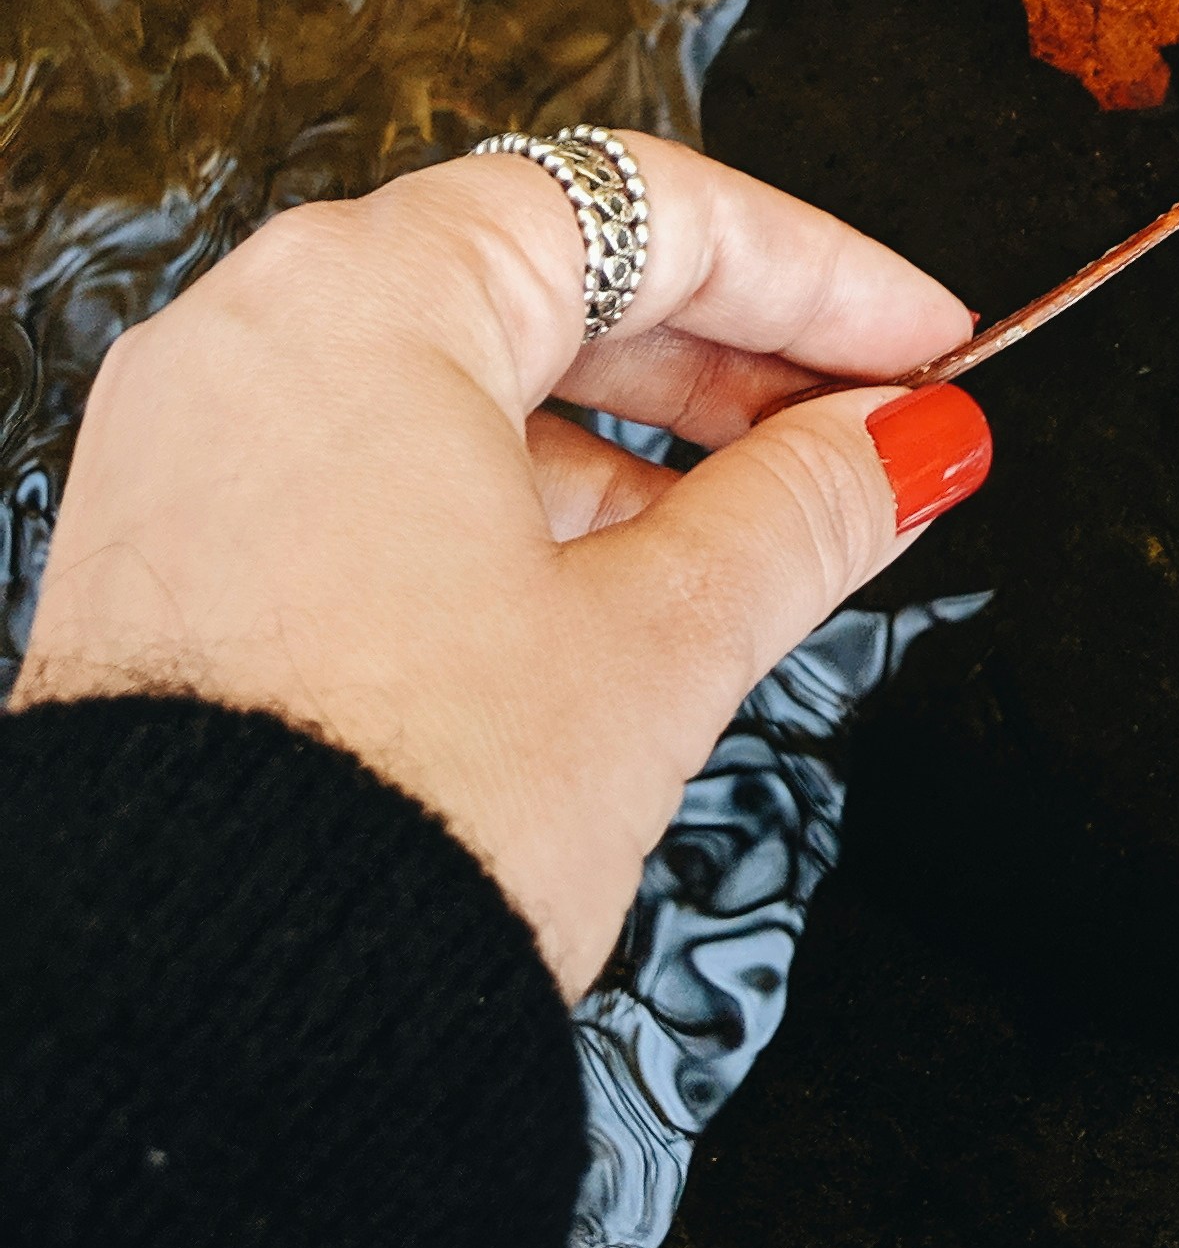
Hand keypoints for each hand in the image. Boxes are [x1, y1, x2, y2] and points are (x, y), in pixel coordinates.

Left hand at [14, 135, 988, 995]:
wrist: (193, 1035)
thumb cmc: (386, 821)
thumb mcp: (657, 645)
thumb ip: (807, 511)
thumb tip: (911, 443)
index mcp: (369, 294)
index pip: (649, 211)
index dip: (821, 277)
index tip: (923, 342)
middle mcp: (261, 332)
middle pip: (554, 275)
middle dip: (736, 359)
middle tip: (873, 427)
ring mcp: (205, 442)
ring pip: (471, 375)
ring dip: (641, 439)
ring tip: (776, 527)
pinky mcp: (185, 552)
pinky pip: (387, 461)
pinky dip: (522, 497)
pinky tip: (632, 585)